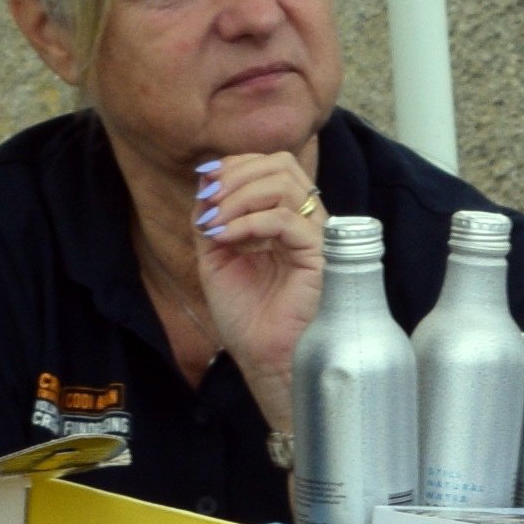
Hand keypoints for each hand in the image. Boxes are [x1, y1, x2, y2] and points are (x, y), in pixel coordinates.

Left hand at [191, 148, 328, 437]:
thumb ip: (213, 218)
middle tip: (209, 201)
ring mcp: (316, 237)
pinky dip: (250, 222)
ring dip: (240, 197)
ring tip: (217, 224)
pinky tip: (230, 240)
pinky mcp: (319, 256)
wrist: (264, 359)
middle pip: (281, 164)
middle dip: (237, 175)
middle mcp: (305, 221)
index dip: (234, 165)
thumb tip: (206, 181)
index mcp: (285, 218)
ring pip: (285, 184)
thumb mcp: (216, 257)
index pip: (269, 165)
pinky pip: (287, 220)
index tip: (204, 185)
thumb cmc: (248, 316)